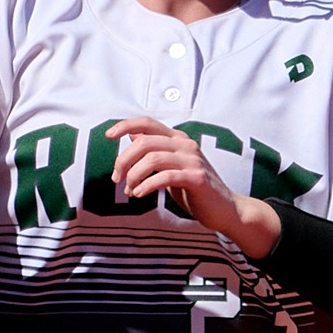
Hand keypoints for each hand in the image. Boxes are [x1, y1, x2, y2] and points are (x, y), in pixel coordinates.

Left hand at [107, 117, 277, 252]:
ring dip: (133, 176)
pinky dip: (147, 185)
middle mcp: (185, 145)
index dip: (125, 125)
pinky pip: (164, 177)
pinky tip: (140, 194)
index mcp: (177, 139)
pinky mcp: (196, 178)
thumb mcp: (171, 166)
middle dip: (123, 161)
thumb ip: (155, 151)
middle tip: (117, 180)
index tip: (108, 135)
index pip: (147, 123)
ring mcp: (193, 160)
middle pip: (144, 142)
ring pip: (152, 158)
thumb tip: (132, 134)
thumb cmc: (194, 189)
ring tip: (130, 190)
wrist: (224, 209)